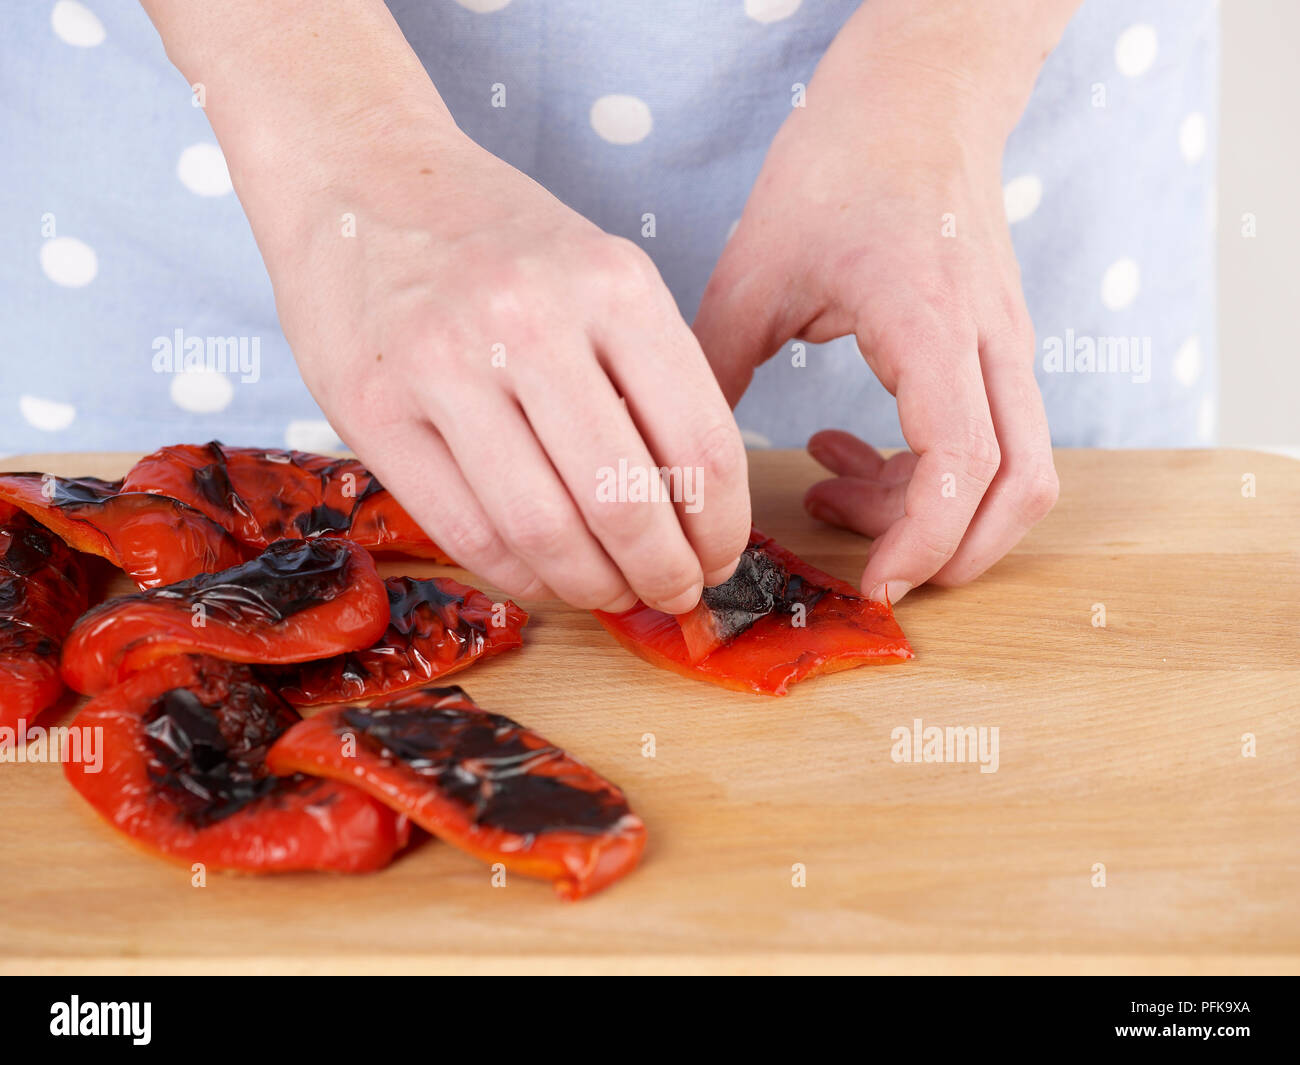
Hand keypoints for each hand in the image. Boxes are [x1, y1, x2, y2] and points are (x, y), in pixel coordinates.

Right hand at [144, 0, 750, 612]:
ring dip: (592, 587)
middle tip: (672, 595)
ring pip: (545, 530)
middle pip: (625, 503)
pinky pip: (466, 531)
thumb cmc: (494, 238)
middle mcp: (530, 318)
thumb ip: (647, 376)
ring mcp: (443, 365)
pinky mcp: (372, 409)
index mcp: (613, 283)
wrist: (358, 173)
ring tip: (610, 592)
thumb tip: (693, 512)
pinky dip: (519, 574)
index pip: (701, 444)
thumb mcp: (597, 272)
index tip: (719, 559)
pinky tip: (542, 574)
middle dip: (663, 574)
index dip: (723, 529)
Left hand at [695, 0, 1072, 603]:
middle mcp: (990, 343)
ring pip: (1019, 471)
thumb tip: (681, 460)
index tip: (871, 584)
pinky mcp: (994, 348)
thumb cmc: (839, 168)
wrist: (916, 98)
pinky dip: (928, 475)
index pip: (963, 465)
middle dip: (955, 554)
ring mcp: (1005, 346)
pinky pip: (992, 439)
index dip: (921, 541)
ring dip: (936, 515)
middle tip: (873, 573)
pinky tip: (844, 453)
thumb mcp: (755, 272)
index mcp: (931, 324)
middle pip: (1023, 488)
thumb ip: (717, 369)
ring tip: (830, 493)